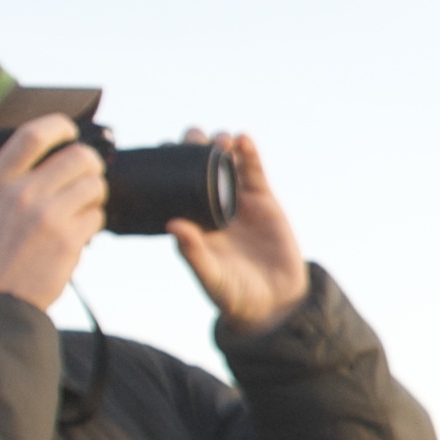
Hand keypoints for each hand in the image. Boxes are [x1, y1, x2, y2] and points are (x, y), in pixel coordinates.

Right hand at [0, 113, 105, 310]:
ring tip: (81, 207)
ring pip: (94, 185)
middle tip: (86, 173)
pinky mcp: (68, 241)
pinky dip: (92, 222)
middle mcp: (22, 194)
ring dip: (94, 194)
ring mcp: (48, 217)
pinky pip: (96, 217)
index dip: (59, 125)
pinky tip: (77, 233)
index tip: (69, 129)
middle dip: (90, 162)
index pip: (33, 136)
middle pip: (77, 156)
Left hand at [169, 129, 310, 332]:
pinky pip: (254, 170)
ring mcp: (238, 200)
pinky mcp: (263, 199)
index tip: (164, 147)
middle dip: (194, 146)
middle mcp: (212, 205)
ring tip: (219, 140)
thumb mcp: (210, 276)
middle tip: (192, 138)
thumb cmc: (235, 294)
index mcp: (192, 220)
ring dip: (220, 144)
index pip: (174, 184)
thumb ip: (193, 253)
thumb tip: (172, 225)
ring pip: (226, 162)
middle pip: (198, 165)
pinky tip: (243, 139)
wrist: (276, 300)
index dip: (169, 163)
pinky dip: (249, 152)